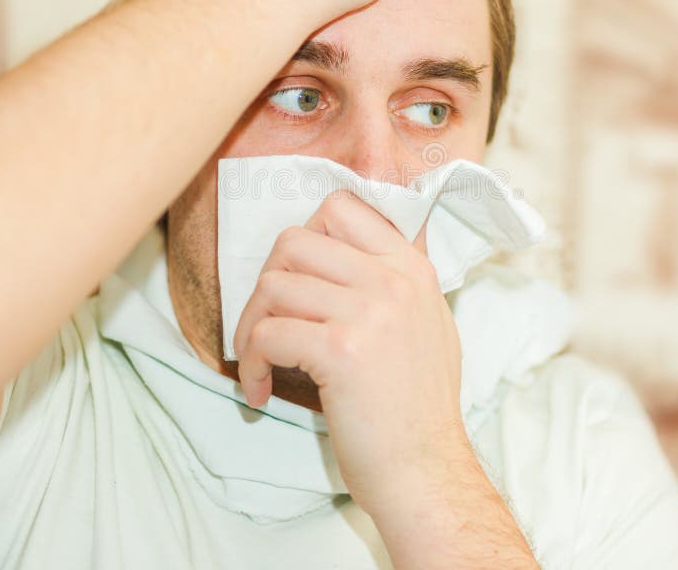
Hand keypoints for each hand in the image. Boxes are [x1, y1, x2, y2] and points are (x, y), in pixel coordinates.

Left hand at [233, 191, 470, 515]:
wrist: (427, 469)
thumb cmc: (418, 405)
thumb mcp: (426, 322)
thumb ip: (393, 280)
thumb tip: (344, 252)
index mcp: (411, 267)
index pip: (341, 208)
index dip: (305, 235)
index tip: (299, 277)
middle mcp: (393, 280)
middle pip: (294, 241)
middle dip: (268, 280)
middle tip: (271, 320)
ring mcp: (369, 312)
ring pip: (273, 284)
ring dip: (251, 323)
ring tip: (259, 357)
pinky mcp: (341, 351)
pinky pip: (267, 332)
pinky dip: (252, 360)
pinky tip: (261, 388)